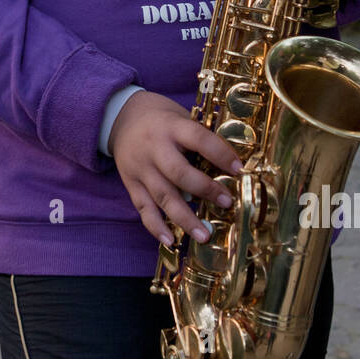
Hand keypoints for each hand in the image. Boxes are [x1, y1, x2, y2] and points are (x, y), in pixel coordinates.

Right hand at [108, 91, 243, 247]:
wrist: (121, 117)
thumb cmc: (161, 118)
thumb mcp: (180, 117)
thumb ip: (199, 138)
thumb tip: (230, 166)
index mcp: (171, 127)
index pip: (198, 139)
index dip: (220, 154)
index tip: (238, 170)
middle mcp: (154, 148)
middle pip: (179, 173)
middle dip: (205, 189)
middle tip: (226, 202)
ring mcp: (141, 168)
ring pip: (163, 197)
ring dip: (184, 219)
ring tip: (204, 235)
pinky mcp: (131, 183)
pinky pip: (143, 208)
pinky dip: (156, 227)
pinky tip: (170, 241)